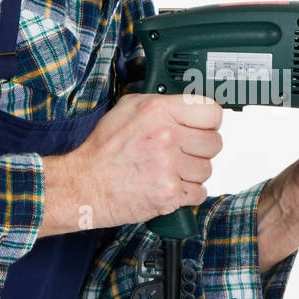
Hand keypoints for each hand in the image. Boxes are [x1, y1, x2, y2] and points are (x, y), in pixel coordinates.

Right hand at [57, 92, 224, 231]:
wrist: (84, 184)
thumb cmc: (104, 149)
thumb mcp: (128, 108)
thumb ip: (163, 104)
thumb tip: (191, 106)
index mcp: (158, 110)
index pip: (212, 112)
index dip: (208, 122)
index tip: (202, 128)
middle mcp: (165, 136)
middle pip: (214, 143)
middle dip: (200, 149)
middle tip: (182, 152)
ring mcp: (168, 167)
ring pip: (207, 170)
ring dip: (192, 173)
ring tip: (169, 170)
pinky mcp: (169, 194)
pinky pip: (199, 193)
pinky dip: (187, 193)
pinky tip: (168, 185)